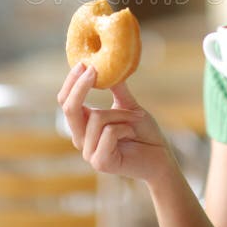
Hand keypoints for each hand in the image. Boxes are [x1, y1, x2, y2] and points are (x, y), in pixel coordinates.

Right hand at [57, 63, 174, 182]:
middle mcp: (81, 139)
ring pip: (97, 118)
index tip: (84, 63)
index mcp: (84, 125)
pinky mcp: (101, 162)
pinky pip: (109, 132)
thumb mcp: (129, 105)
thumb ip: (117, 89)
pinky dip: (125, 127)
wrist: (161, 157)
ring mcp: (89, 153)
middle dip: (80, 87)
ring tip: (136, 119)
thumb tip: (107, 65)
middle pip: (69, 109)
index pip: (66, 101)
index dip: (71, 82)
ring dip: (121, 114)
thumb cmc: (144, 133)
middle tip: (93, 69)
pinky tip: (133, 133)